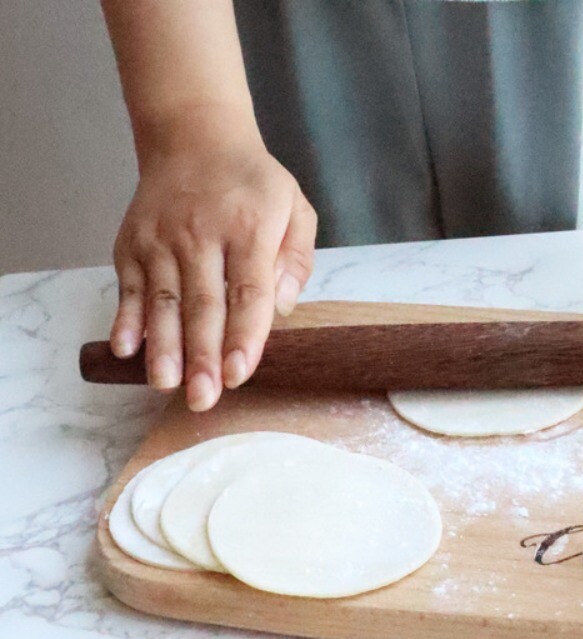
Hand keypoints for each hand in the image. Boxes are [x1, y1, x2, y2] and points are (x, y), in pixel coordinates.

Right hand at [109, 116, 316, 410]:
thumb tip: (284, 306)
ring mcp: (162, 238)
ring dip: (163, 347)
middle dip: (202, 356)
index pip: (248, 291)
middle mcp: (201, 234)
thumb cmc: (251, 184)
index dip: (244, 336)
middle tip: (204, 398)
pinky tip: (127, 350)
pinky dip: (126, 319)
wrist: (193, 136)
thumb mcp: (294, 207)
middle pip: (203, 304)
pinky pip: (129, 286)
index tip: (239, 373)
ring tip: (166, 385)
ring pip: (163, 300)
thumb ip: (296, 258)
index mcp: (248, 228)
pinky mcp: (132, 243)